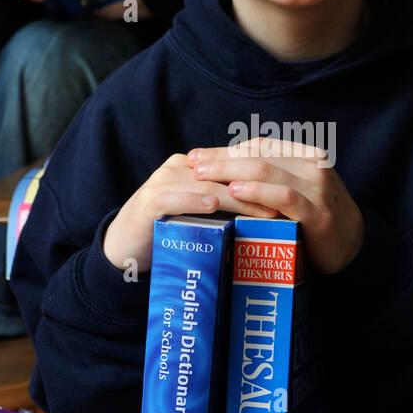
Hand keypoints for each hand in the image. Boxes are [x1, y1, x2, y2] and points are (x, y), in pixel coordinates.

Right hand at [102, 153, 277, 272]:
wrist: (122, 247)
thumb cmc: (168, 232)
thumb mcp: (200, 215)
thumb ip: (227, 208)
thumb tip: (271, 214)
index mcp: (194, 167)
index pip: (233, 165)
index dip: (262, 175)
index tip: (290, 190)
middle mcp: (179, 169)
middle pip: (224, 174)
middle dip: (257, 187)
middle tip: (286, 203)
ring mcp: (162, 184)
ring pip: (204, 185)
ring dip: (236, 197)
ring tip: (264, 212)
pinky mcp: (148, 204)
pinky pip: (173, 198)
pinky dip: (194, 201)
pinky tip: (215, 207)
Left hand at [186, 139, 364, 274]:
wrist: (353, 243)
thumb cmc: (315, 215)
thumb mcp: (295, 188)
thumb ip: (270, 176)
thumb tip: (223, 166)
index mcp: (305, 155)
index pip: (259, 146)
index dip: (226, 150)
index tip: (197, 155)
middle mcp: (313, 166)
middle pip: (258, 156)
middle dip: (221, 159)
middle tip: (193, 165)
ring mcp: (317, 189)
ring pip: (267, 172)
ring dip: (231, 172)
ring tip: (203, 176)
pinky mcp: (317, 214)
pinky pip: (284, 198)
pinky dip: (258, 192)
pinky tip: (235, 192)